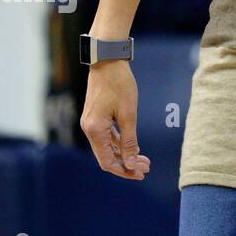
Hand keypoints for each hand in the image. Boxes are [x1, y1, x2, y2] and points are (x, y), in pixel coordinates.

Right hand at [80, 60, 149, 180]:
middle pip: (107, 156)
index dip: (124, 170)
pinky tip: (133, 147)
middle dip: (126, 164)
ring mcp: (91, 124)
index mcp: (94, 131)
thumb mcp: (128, 113)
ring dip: (124, 154)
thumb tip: (132, 162)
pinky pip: (107, 137)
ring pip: (108, 147)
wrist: (107, 62)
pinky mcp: (96, 117)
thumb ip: (129, 140)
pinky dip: (119, 143)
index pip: (108, 161)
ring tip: (144, 160)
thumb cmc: (119, 85)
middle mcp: (89, 130)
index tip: (141, 174)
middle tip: (146, 169)